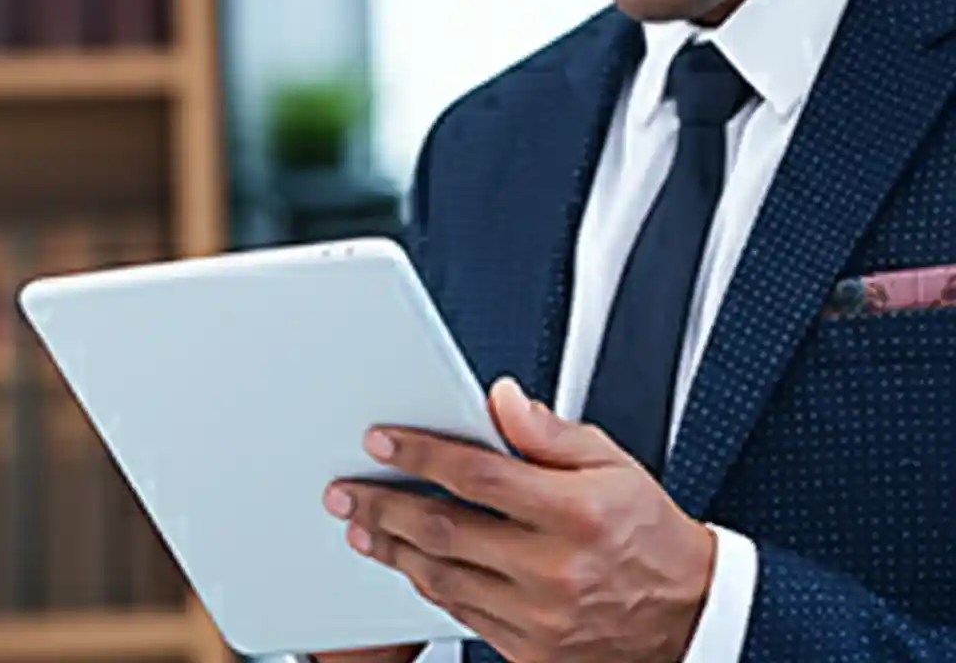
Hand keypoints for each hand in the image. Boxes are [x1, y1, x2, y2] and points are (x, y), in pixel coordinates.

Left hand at [323, 378, 715, 661]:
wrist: (689, 615)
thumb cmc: (648, 532)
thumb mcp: (614, 464)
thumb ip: (549, 432)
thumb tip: (500, 398)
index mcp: (576, 513)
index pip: (477, 475)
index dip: (420, 454)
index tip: (381, 441)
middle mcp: (555, 569)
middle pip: (444, 531)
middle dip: (383, 505)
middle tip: (346, 490)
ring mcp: (541, 617)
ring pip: (442, 578)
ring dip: (391, 549)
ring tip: (360, 526)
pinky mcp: (531, 651)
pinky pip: (460, 616)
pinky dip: (426, 585)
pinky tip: (406, 562)